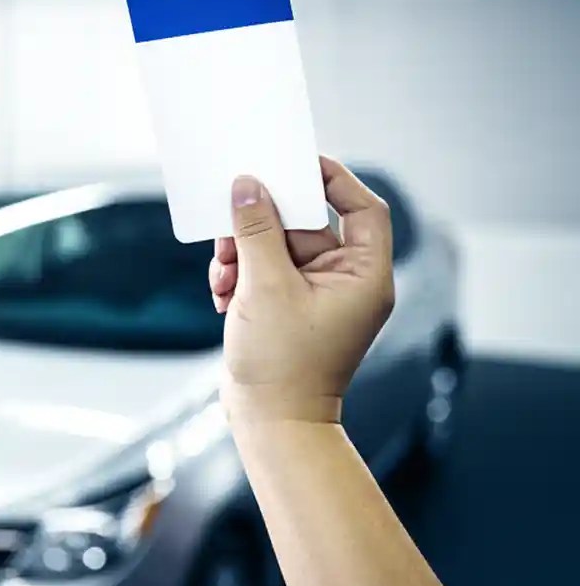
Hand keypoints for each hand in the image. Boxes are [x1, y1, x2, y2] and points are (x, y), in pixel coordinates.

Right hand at [208, 156, 394, 423]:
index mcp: (363, 275)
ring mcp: (316, 295)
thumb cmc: (282, 363)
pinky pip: (264, 270)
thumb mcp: (265, 287)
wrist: (270, 423)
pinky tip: (223, 295)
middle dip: (262, 226)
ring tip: (223, 274)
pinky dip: (240, 275)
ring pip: (277, 246)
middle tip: (231, 222)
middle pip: (306, 225)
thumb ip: (256, 231)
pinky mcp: (289, 306)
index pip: (362, 208)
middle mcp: (346, 281)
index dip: (333, 179)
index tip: (294, 162)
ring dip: (243, 253)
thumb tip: (247, 185)